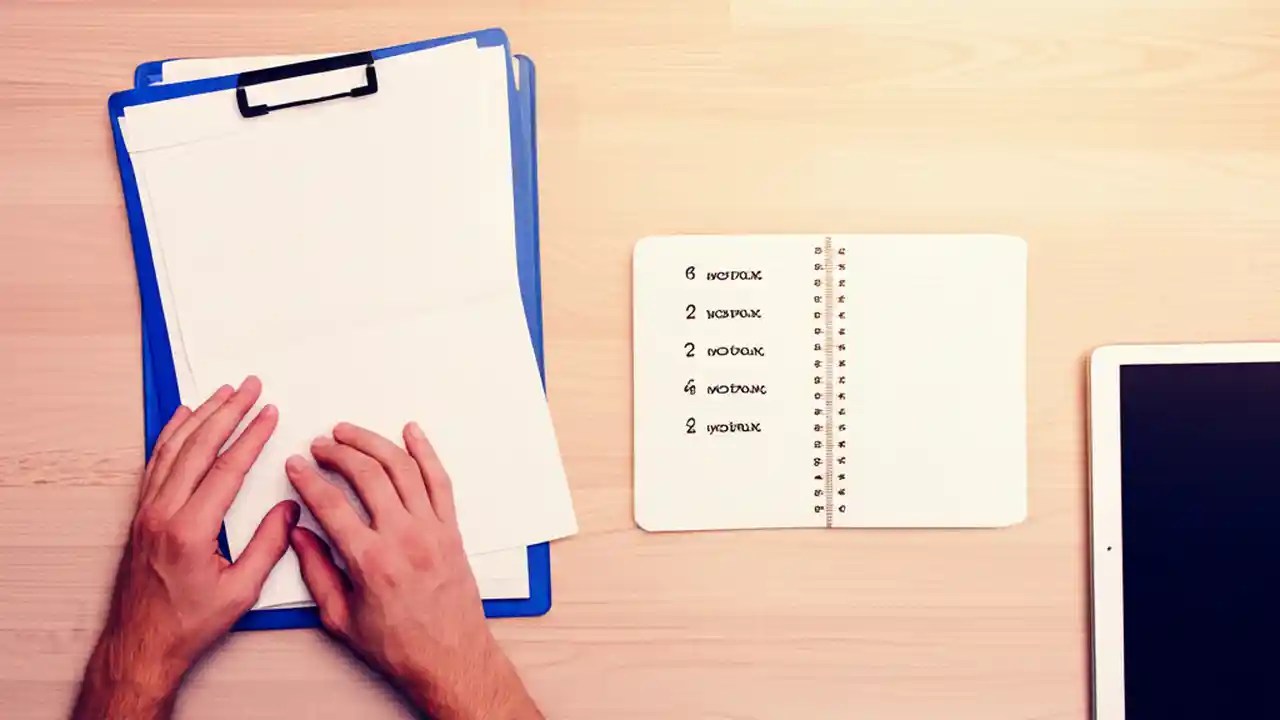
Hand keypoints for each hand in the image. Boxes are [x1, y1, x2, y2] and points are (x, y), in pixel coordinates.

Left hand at [74, 377, 298, 719]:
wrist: (141, 646)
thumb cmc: (187, 624)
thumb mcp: (241, 591)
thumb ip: (269, 545)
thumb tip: (288, 508)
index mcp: (190, 530)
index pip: (227, 469)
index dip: (251, 437)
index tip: (268, 413)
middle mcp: (162, 513)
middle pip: (198, 447)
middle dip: (227, 411)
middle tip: (249, 386)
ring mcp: (147, 511)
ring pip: (174, 449)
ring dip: (200, 416)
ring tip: (222, 392)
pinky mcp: (140, 515)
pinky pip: (156, 463)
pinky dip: (171, 435)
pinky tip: (182, 419)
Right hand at [286, 422, 541, 719]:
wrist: (451, 658)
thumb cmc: (399, 646)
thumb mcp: (341, 618)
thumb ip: (316, 571)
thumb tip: (298, 533)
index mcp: (371, 561)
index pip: (331, 504)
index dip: (308, 479)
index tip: (296, 465)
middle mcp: (404, 538)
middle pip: (368, 475)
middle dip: (338, 453)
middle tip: (320, 446)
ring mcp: (432, 529)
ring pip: (403, 469)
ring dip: (374, 443)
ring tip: (350, 432)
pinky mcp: (451, 529)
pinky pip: (439, 480)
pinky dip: (425, 452)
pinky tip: (411, 432)